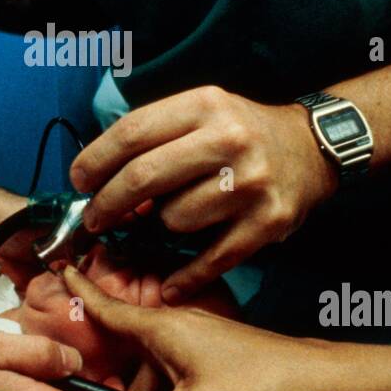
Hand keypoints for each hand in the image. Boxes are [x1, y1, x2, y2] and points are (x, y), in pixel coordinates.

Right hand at [60, 267, 352, 390]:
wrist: (319, 384)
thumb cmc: (261, 385)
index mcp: (164, 329)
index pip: (109, 307)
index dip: (81, 290)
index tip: (60, 268)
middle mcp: (180, 331)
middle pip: (133, 366)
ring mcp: (202, 347)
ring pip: (159, 384)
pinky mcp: (221, 364)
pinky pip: (183, 390)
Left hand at [70, 86, 337, 301]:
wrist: (311, 148)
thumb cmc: (242, 131)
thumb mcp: (202, 111)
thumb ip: (156, 137)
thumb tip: (98, 173)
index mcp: (205, 105)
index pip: (132, 132)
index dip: (96, 160)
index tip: (79, 181)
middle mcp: (229, 140)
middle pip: (144, 177)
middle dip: (107, 203)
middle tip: (95, 218)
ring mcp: (250, 183)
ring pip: (173, 219)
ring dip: (161, 226)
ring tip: (170, 219)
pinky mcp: (267, 222)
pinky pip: (211, 258)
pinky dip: (185, 276)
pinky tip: (170, 284)